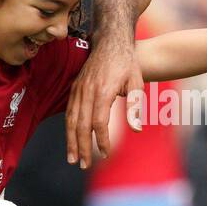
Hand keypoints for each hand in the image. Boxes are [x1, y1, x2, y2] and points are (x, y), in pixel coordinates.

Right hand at [65, 35, 143, 168]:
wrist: (110, 40)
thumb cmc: (127, 63)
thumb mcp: (136, 83)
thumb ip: (135, 106)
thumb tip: (137, 130)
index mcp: (103, 91)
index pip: (99, 122)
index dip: (102, 140)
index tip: (107, 154)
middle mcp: (87, 91)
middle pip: (82, 125)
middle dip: (82, 147)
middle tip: (83, 165)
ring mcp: (78, 89)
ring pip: (71, 120)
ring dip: (71, 141)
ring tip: (73, 159)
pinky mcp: (74, 87)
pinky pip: (69, 112)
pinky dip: (69, 128)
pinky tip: (71, 140)